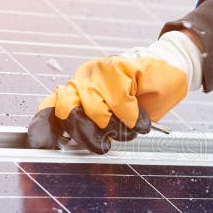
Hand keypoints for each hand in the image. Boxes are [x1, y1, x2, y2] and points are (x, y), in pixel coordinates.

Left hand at [27, 31, 201, 153]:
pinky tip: (140, 112)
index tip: (42, 146)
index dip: (44, 129)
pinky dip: (133, 115)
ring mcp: (99, 71)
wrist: (170, 70)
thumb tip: (70, 147)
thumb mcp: (114, 119)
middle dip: (88, 133)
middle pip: (68, 111)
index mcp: (76, 93)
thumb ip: (91, 127)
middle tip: (106, 141)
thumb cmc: (142, 97)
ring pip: (96, 111)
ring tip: (129, 122)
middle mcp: (83, 80)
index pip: (50, 108)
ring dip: (117, 125)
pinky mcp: (117, 66)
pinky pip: (120, 103)